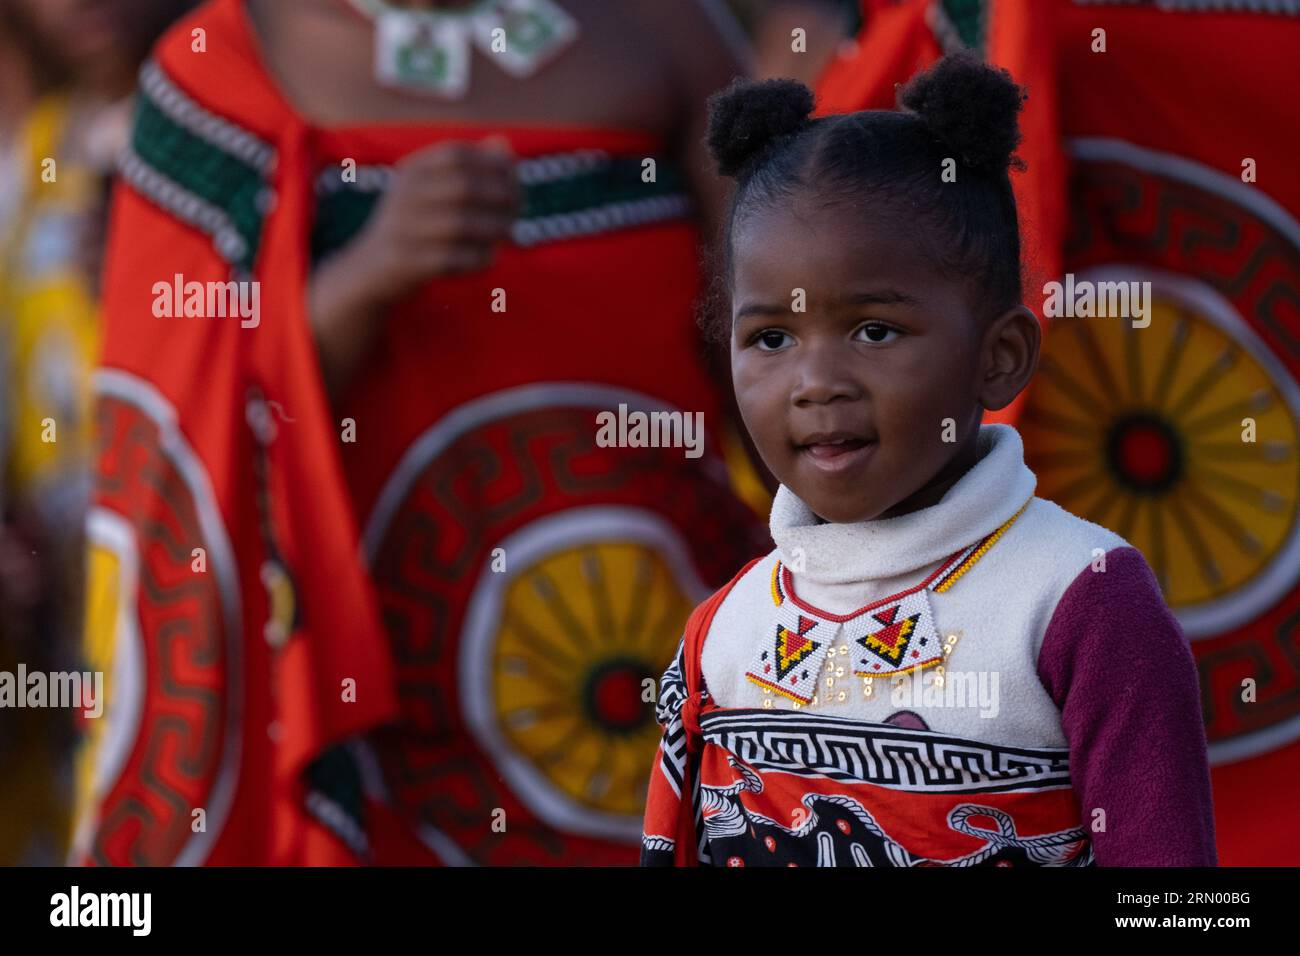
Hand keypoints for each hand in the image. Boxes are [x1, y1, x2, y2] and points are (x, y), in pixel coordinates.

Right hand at [308, 136, 517, 398]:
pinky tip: (489, 259)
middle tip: (517, 213)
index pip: (456, 155)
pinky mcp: (406, 263)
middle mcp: (403, 196)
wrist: (369, 272)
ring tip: (507, 236)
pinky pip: (453, 259)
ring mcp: (402, 229)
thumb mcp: (434, 191)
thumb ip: (470, 169)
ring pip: (461, 224)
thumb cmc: (415, 227)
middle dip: (500, 199)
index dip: (492, 166)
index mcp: (410, 172)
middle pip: (463, 187)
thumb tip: (505, 146)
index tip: (514, 183)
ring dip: (494, 230)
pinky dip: (479, 259)